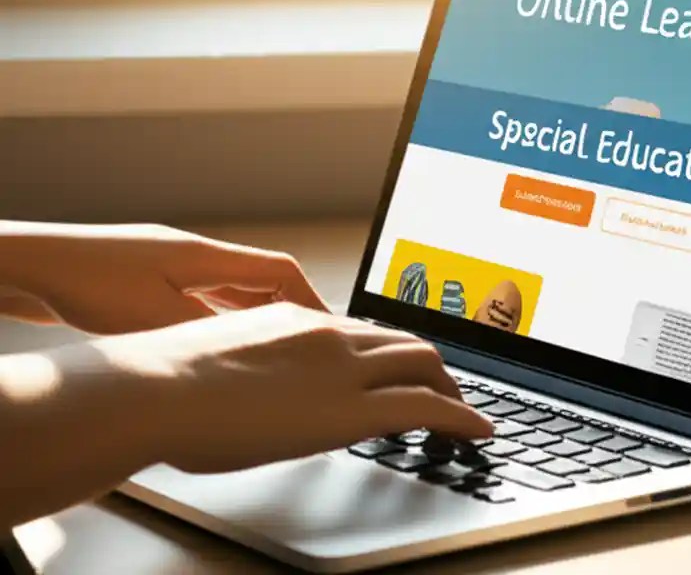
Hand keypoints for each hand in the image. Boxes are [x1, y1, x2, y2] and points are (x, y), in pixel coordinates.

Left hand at [0, 222, 327, 333]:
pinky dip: (217, 323)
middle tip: (306, 348)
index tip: (328, 330)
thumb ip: (213, 332)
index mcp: (206, 257)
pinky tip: (212, 348)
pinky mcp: (147, 281)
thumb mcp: (159, 319)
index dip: (311, 301)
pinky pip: (200, 300)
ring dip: (250, 320)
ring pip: (229, 294)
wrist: (33, 266)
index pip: (281, 271)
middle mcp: (193, 257)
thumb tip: (254, 345)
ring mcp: (170, 267)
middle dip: (288, 313)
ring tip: (266, 353)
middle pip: (260, 282)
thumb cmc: (86, 282)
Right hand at [96, 302, 492, 472]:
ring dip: (453, 389)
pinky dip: (462, 416)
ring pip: (425, 366)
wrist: (155, 389)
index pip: (364, 329)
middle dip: (435, 366)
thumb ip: (253, 365)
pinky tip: (476, 431)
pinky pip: (428, 406)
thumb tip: (257, 386)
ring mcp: (346, 367)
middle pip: (406, 341)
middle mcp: (330, 334)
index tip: (404, 366)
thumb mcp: (220, 360)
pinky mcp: (354, 407)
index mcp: (298, 319)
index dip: (394, 349)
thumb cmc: (165, 384)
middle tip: (448, 389)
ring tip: (466, 411)